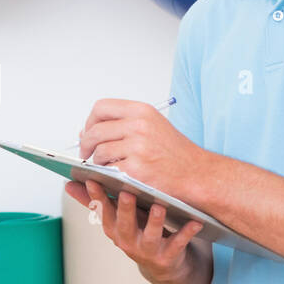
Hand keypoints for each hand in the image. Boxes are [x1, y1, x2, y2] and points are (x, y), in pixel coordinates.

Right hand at [65, 178, 211, 283]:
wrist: (165, 266)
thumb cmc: (139, 232)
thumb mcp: (118, 217)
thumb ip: (95, 201)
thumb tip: (68, 184)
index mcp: (114, 229)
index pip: (102, 211)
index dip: (97, 196)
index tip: (93, 178)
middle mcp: (127, 241)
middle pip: (123, 225)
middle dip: (124, 208)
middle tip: (126, 190)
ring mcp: (148, 251)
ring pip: (150, 236)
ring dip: (154, 221)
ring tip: (160, 206)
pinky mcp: (168, 257)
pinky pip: (178, 244)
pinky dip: (187, 233)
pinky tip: (195, 221)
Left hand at [79, 98, 205, 203]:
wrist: (197, 174)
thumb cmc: (175, 153)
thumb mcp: (153, 126)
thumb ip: (124, 124)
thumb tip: (88, 129)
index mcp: (142, 111)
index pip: (101, 108)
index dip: (90, 121)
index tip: (88, 132)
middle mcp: (139, 125)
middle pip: (95, 130)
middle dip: (86, 144)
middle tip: (86, 153)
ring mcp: (138, 147)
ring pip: (99, 152)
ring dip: (97, 162)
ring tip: (106, 166)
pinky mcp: (136, 169)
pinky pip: (108, 170)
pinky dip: (107, 174)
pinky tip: (115, 176)